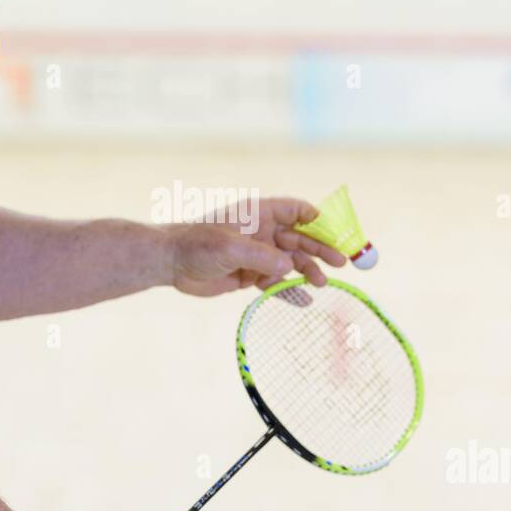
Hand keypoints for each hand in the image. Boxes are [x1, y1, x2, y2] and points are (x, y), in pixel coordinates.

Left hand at [169, 196, 347, 297]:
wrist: (169, 263)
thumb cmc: (197, 244)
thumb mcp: (231, 248)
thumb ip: (263, 258)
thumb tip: (290, 268)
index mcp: (258, 214)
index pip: (295, 210)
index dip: (316, 219)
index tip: (335, 232)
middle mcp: (261, 232)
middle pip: (299, 238)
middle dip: (320, 249)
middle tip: (341, 262)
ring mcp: (257, 254)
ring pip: (291, 262)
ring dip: (307, 271)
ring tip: (321, 284)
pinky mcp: (250, 274)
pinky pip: (276, 282)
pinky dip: (290, 290)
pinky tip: (304, 300)